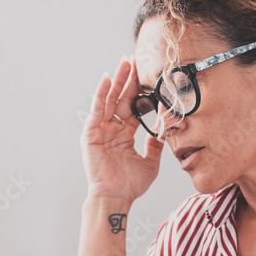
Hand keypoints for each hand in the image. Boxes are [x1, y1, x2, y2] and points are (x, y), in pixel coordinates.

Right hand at [81, 57, 164, 201]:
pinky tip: (107, 79)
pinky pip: (97, 110)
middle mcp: (113, 129)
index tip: (147, 73)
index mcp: (126, 134)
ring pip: (110, 99)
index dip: (140, 90)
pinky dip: (101, 94)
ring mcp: (101, 130)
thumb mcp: (150, 162)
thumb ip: (156, 145)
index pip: (133, 106)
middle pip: (121, 98)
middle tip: (135, 59)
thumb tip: (164, 132)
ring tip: (124, 63)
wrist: (116, 197)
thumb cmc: (130, 184)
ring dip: (117, 80)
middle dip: (128, 79)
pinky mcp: (91, 134)